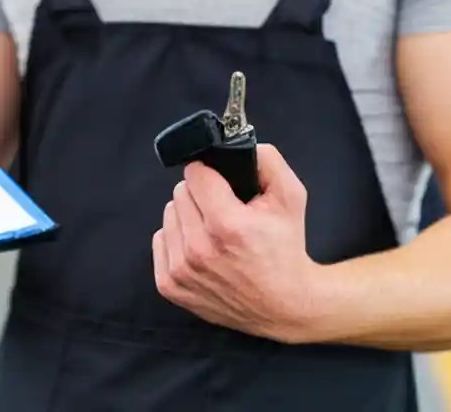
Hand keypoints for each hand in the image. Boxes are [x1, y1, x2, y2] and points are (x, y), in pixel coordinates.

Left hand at [152, 144, 325, 342]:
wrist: (284, 305)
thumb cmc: (286, 248)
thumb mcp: (291, 197)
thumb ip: (266, 160)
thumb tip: (237, 146)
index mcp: (226, 225)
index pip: (195, 175)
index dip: (211, 174)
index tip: (221, 183)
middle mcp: (198, 249)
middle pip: (180, 194)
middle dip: (201, 195)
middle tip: (223, 210)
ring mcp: (181, 270)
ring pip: (168, 215)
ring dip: (188, 217)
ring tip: (213, 230)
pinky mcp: (170, 285)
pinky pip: (160, 240)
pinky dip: (177, 239)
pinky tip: (201, 248)